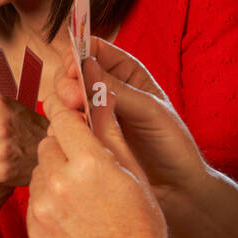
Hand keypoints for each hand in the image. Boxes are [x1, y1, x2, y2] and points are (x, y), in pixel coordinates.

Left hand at [27, 90, 174, 237]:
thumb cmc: (141, 226)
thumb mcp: (133, 173)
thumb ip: (110, 132)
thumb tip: (99, 96)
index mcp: (89, 163)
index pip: (62, 118)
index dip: (67, 114)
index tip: (71, 115)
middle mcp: (60, 181)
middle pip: (47, 144)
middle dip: (63, 147)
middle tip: (84, 164)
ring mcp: (42, 206)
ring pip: (38, 171)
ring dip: (54, 174)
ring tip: (80, 196)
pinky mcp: (33, 227)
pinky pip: (34, 199)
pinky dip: (48, 201)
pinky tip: (71, 216)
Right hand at [55, 37, 207, 203]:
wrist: (176, 187)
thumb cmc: (172, 145)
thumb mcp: (150, 111)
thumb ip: (118, 90)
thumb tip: (87, 67)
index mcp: (126, 74)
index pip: (94, 50)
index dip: (79, 53)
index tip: (74, 68)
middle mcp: (106, 90)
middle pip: (71, 73)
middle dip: (66, 81)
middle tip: (73, 98)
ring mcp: (93, 115)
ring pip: (63, 98)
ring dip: (61, 103)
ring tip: (74, 115)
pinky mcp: (84, 137)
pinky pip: (63, 125)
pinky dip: (61, 125)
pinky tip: (71, 133)